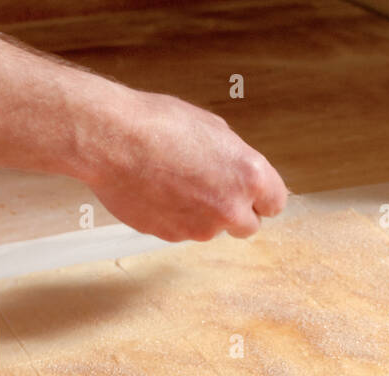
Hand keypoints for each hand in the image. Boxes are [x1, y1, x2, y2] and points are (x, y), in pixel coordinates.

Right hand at [86, 89, 287, 241]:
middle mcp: (230, 208)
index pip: (276, 203)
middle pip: (249, 226)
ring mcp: (201, 227)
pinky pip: (182, 231)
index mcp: (249, 176)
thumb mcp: (212, 129)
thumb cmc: (158, 125)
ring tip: (175, 181)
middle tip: (213, 190)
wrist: (112, 140)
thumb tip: (238, 174)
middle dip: (235, 212)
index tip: (254, 195)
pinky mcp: (173, 236)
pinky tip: (158, 191)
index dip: (262, 197)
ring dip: (202, 213)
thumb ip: (234, 160)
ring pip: (212, 229)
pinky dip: (175, 217)